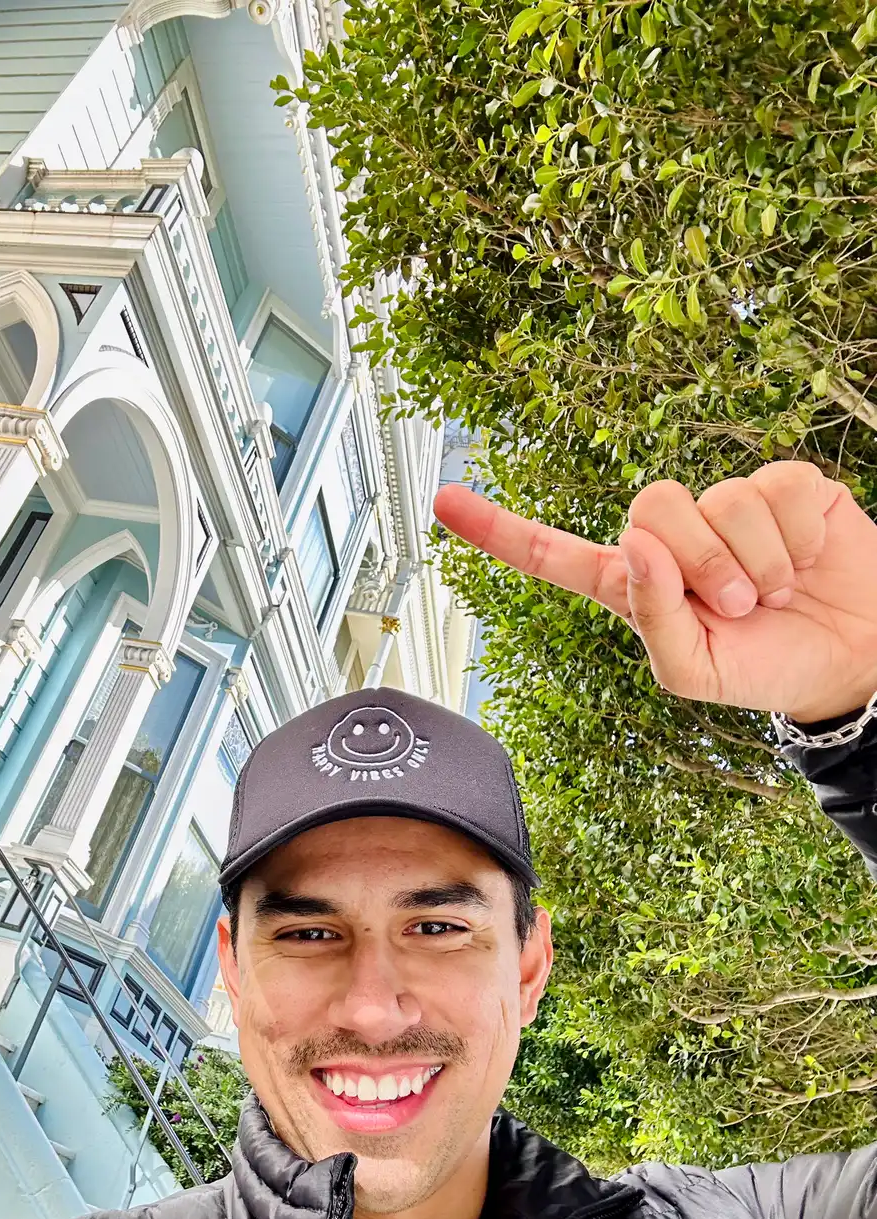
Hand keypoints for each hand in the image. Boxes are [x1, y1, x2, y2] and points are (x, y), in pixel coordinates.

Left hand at [433, 462, 876, 722]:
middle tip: (736, 606)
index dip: (500, 529)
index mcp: (634, 584)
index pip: (555, 552)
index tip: (442, 500)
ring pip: (715, 500)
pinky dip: (794, 540)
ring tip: (774, 592)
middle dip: (698, 565)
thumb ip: (650, 614)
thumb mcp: (692, 670)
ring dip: (751, 563)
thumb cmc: (762, 668)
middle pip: (648, 508)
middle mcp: (673, 537)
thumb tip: (633, 541)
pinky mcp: (784, 487)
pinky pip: (774, 488)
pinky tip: (804, 562)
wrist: (850, 663)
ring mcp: (727, 506)